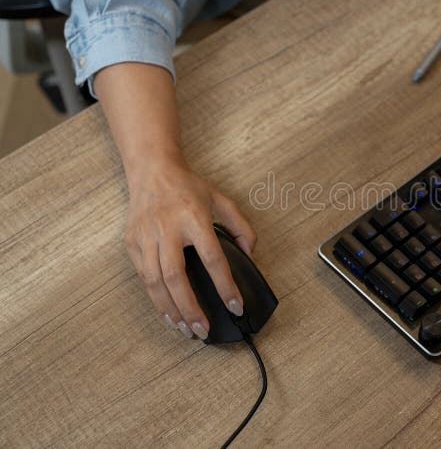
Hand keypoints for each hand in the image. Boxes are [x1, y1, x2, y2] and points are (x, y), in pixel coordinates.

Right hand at [125, 158, 256, 338]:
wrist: (151, 169)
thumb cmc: (189, 187)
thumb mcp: (221, 199)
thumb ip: (240, 226)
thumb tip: (250, 253)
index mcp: (193, 217)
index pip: (212, 258)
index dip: (225, 285)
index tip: (235, 306)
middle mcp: (167, 229)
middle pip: (177, 277)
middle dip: (191, 308)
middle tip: (204, 330)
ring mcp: (146, 237)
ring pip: (155, 282)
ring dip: (171, 310)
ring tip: (186, 329)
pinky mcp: (132, 243)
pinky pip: (144, 278)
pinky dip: (156, 300)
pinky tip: (169, 313)